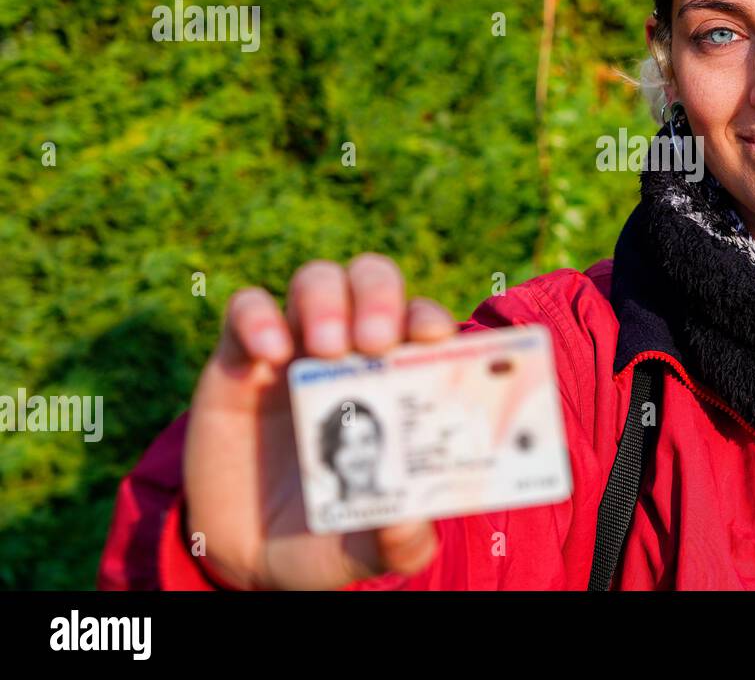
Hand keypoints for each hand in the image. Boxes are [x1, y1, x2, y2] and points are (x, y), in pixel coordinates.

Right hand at [183, 254, 457, 589]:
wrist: (247, 556)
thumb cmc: (328, 535)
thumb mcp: (370, 548)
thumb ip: (402, 542)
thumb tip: (412, 522)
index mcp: (398, 380)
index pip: (424, 322)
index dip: (431, 318)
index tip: (435, 337)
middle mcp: (352, 351)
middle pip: (373, 280)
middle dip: (381, 297)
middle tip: (375, 340)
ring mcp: (296, 348)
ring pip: (318, 279)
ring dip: (326, 299)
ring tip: (327, 347)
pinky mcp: (238, 359)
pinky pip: (245, 307)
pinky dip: (258, 316)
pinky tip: (270, 353)